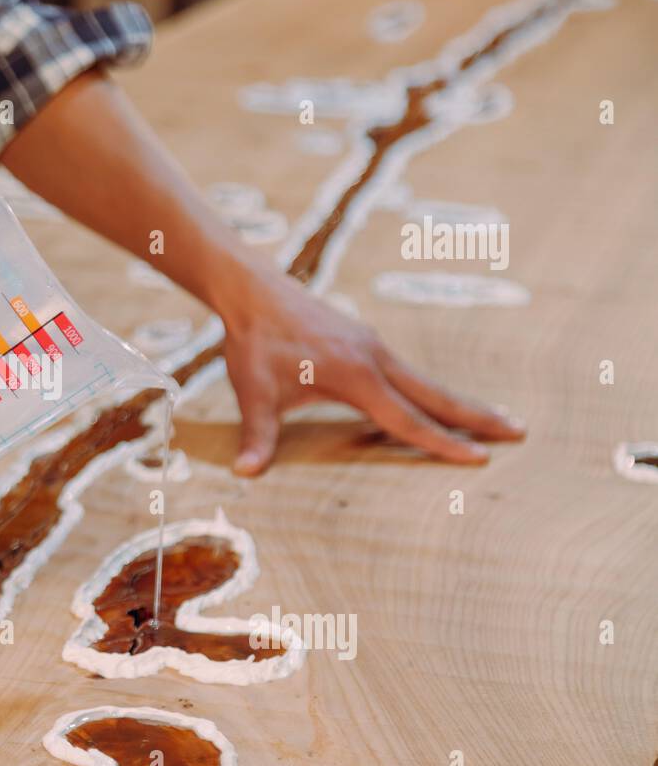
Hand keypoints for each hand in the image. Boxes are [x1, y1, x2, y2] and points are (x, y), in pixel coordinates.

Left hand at [212, 255, 526, 475]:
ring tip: (495, 419)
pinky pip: (408, 372)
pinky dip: (432, 389)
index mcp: (356, 374)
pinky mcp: (365, 340)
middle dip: (477, 416)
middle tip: (520, 433)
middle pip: (435, 394)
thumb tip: (244, 474)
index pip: (407, 418)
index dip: (442, 443)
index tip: (481, 459)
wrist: (254, 291)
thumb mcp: (253, 391)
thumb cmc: (255, 342)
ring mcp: (373, 345)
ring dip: (460, 401)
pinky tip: (439, 401)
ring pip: (425, 380)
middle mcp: (375, 357)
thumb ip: (257, 434)